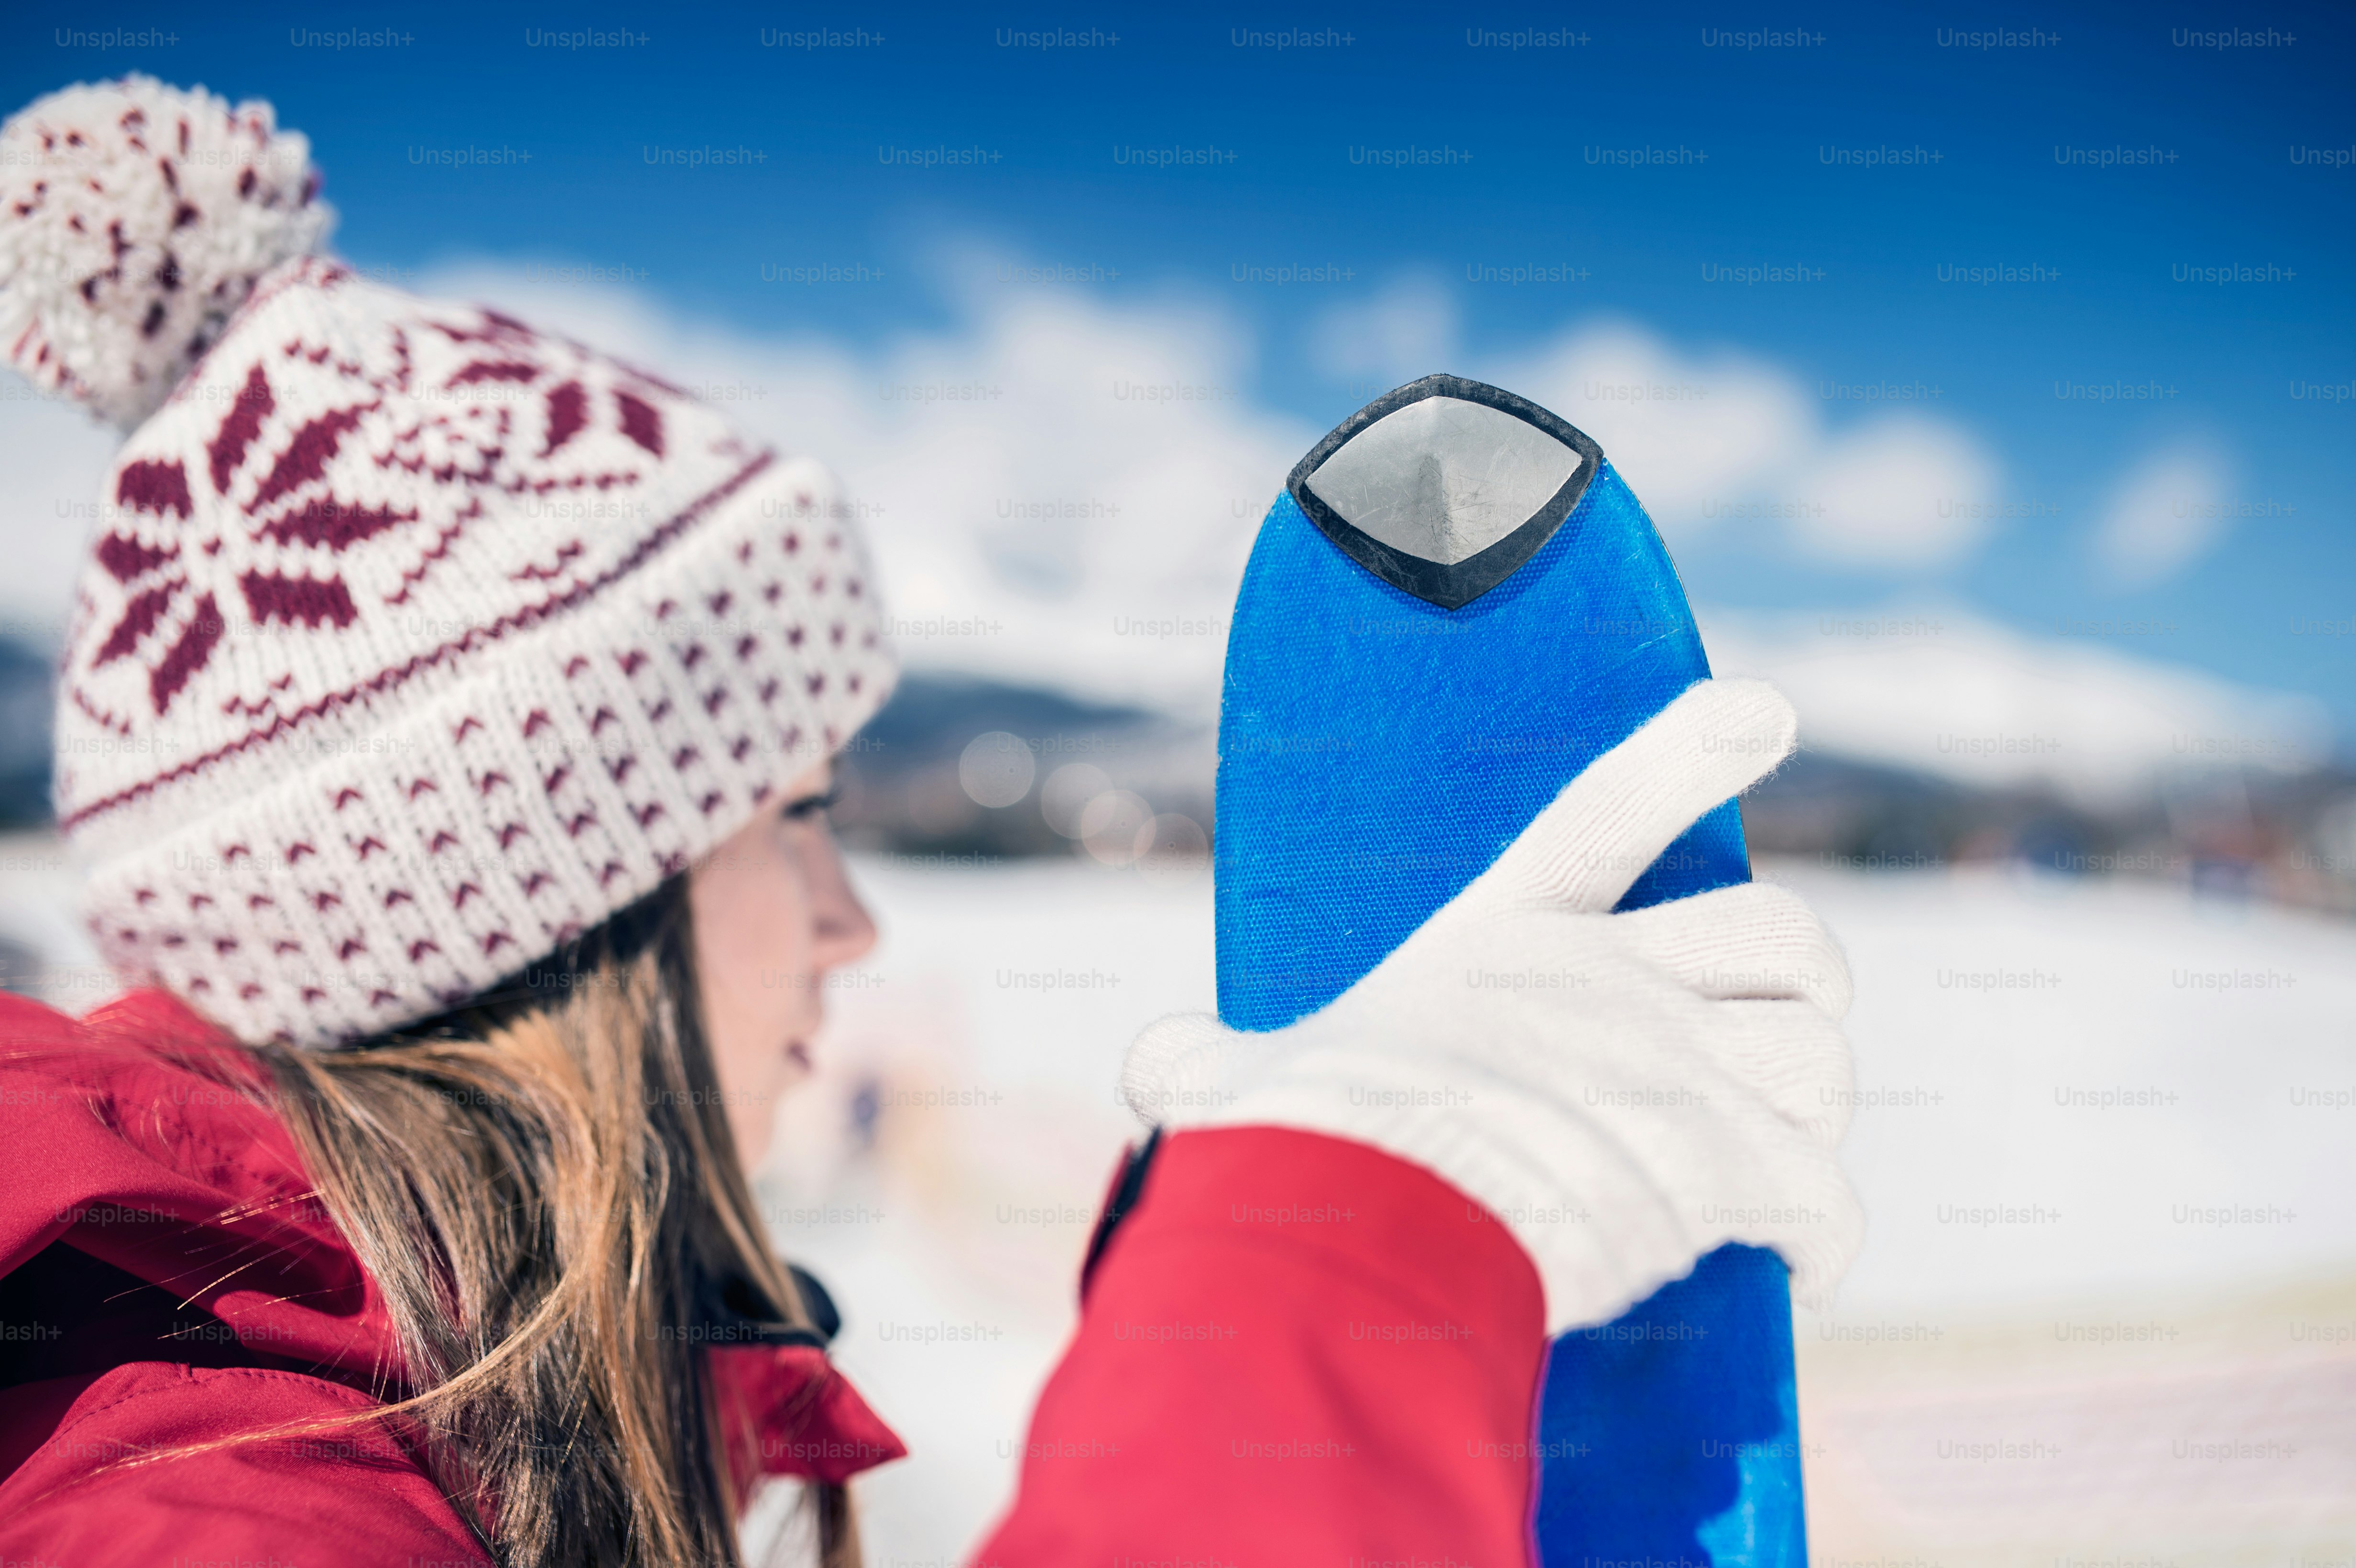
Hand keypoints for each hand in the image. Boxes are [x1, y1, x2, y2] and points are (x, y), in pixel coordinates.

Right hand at [1121, 678, 1862, 1334]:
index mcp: (1506, 941)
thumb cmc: (1296, 1145)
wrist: (1363, 1218)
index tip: (1765, 710)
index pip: (1608, 812)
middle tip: (1786, 1040)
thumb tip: (1146, 1077)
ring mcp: (1676, 1064)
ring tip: (1777, 1170)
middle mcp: (1611, 983)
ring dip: (1811, 1115)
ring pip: (1817, 1058)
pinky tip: (1805, 1266)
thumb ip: (1200, 1071)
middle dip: (1806, 988)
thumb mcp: (1236, 1088)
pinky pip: (1824, 1193)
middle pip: (1779, 936)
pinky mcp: (1722, 1164)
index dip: (1689, 751)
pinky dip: (1827, 1234)